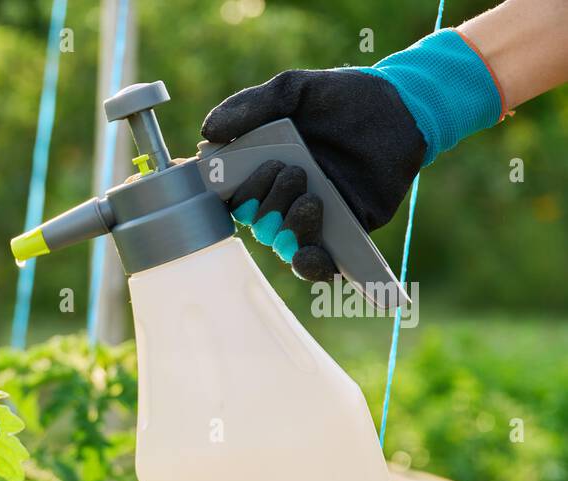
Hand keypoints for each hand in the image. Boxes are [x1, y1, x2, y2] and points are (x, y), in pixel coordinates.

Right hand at [202, 68, 426, 280]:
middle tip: (292, 171)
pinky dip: (309, 266)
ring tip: (311, 198)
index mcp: (262, 171)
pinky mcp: (345, 232)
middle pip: (256, 221)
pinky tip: (309, 254)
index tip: (231, 178)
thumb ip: (248, 106)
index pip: (233, 196)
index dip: (229, 194)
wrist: (398, 106)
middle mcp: (283, 199)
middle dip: (267, 202)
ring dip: (288, 226)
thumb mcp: (290, 91)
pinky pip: (318, 263)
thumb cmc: (340, 97)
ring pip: (282, 243)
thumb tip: (207, 134)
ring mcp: (312, 217)